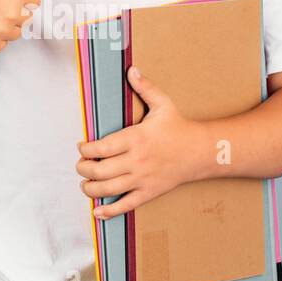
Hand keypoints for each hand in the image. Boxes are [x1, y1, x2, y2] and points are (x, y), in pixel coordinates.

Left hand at [75, 65, 200, 219]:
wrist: (200, 152)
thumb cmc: (179, 127)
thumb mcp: (163, 104)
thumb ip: (144, 88)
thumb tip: (131, 70)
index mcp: (136, 138)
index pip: (101, 148)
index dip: (85, 150)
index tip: (82, 147)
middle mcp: (137, 161)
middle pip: (100, 171)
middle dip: (83, 169)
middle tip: (81, 165)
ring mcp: (142, 179)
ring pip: (108, 190)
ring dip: (90, 188)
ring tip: (85, 183)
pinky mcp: (148, 192)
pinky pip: (125, 205)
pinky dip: (108, 211)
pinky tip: (97, 211)